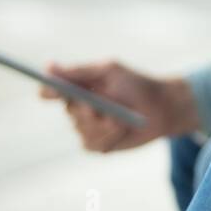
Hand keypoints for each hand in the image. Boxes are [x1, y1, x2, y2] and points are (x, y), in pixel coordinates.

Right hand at [38, 60, 199, 152]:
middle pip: (70, 111)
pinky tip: (123, 129)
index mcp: (79, 87)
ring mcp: (87, 127)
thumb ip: (79, 71)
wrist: (162, 108)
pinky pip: (92, 144)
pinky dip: (109, 137)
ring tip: (122, 118)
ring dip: (103, 125)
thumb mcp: (109, 71)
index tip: (49, 92)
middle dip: (87, 110)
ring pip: (82, 130)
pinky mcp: (97, 144)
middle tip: (98, 108)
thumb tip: (48, 66)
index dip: (48, 91)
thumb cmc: (136, 84)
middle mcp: (79, 108)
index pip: (52, 90)